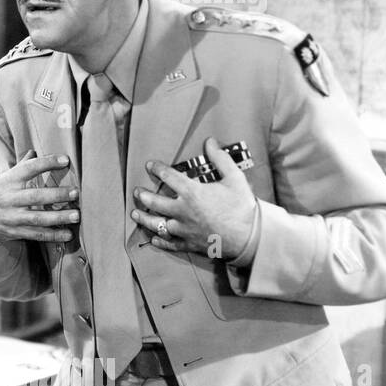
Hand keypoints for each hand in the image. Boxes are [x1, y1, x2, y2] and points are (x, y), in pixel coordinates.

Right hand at [0, 150, 79, 243]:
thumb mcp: (1, 178)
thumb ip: (20, 167)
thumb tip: (34, 151)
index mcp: (8, 180)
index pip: (29, 168)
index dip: (47, 163)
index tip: (65, 160)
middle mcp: (9, 198)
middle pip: (35, 196)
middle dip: (57, 195)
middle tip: (76, 192)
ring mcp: (11, 217)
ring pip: (37, 218)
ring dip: (58, 217)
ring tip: (76, 215)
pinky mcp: (13, 232)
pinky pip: (35, 234)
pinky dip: (53, 235)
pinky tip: (68, 234)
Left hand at [131, 137, 255, 259]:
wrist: (251, 237)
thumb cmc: (243, 207)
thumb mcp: (235, 178)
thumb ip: (221, 159)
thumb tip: (210, 142)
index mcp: (192, 193)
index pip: (168, 176)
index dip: (157, 168)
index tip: (150, 165)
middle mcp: (182, 211)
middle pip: (154, 202)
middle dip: (142, 195)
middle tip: (136, 192)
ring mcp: (183, 229)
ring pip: (156, 224)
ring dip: (143, 218)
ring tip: (135, 214)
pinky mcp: (189, 244)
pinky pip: (169, 244)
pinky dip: (160, 241)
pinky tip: (154, 239)